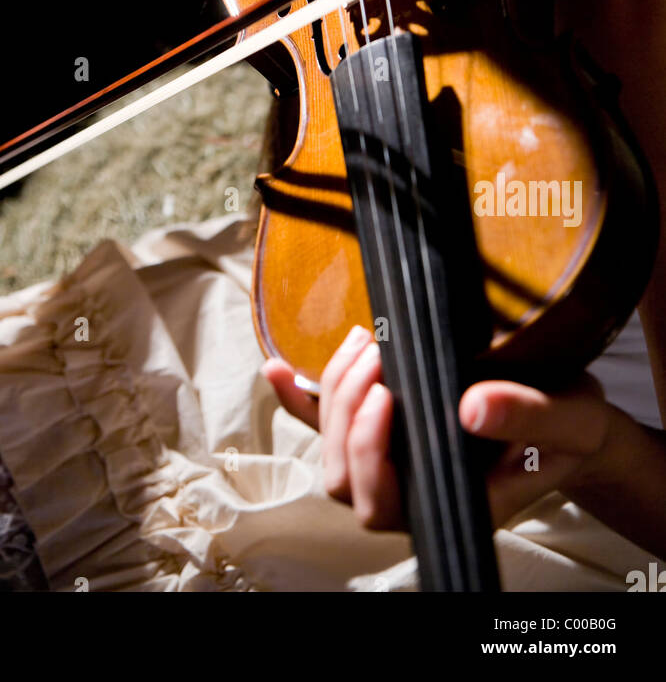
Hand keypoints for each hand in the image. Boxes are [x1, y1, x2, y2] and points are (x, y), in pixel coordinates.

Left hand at [262, 325, 611, 529]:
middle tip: (378, 356)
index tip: (388, 396)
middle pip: (345, 475)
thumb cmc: (569, 430)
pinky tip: (278, 369)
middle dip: (348, 411)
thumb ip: (526, 415)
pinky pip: (327, 420)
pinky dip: (300, 396)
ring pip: (331, 445)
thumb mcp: (567, 419)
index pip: (383, 505)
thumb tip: (472, 406)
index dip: (369, 454)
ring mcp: (394, 457)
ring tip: (366, 342)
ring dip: (333, 391)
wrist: (567, 417)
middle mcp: (413, 487)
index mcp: (451, 499)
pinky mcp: (384, 424)